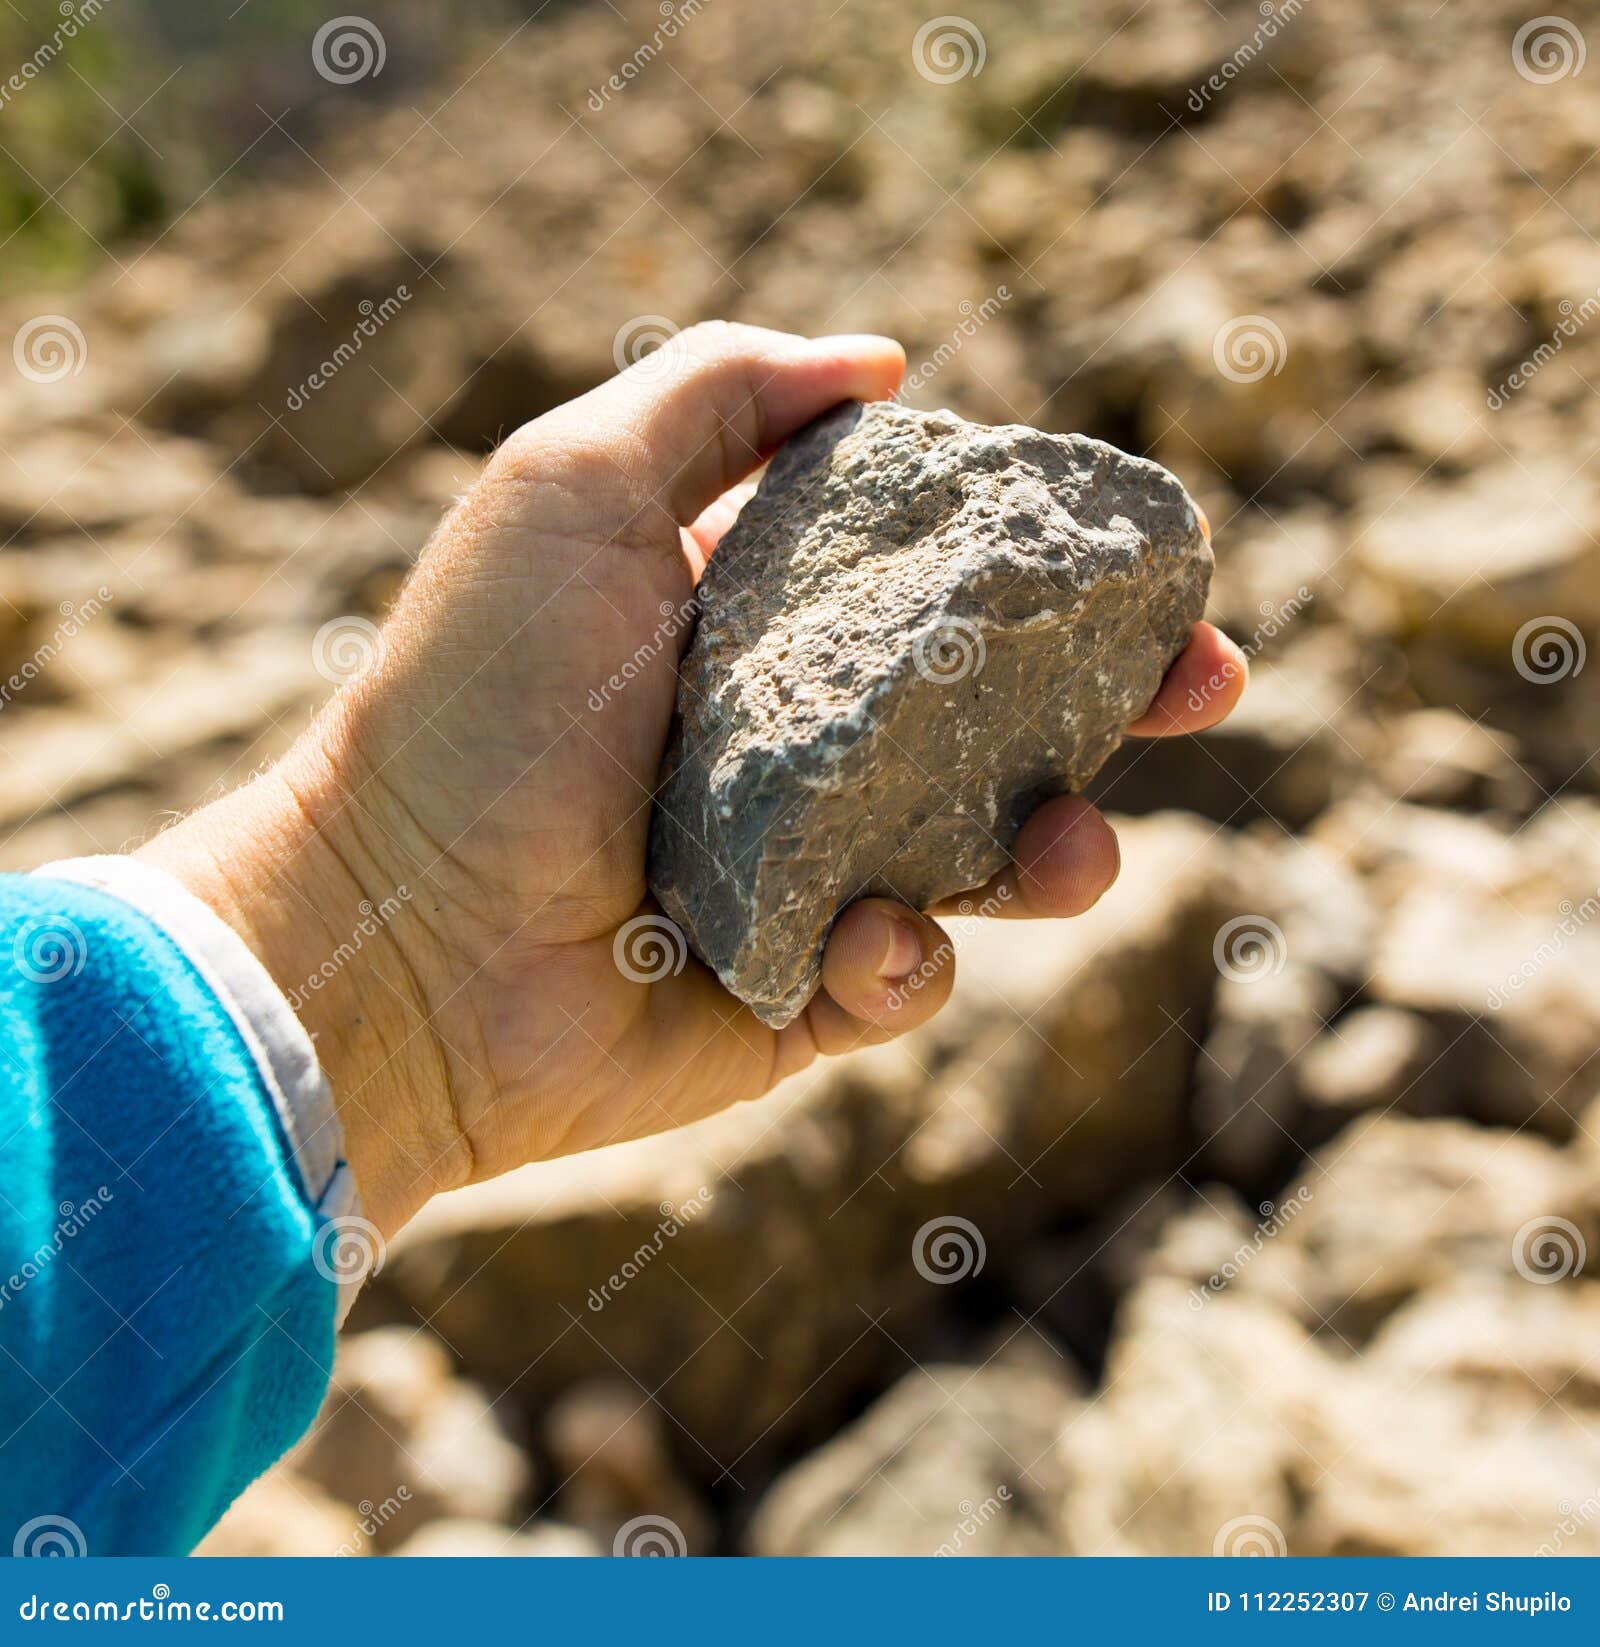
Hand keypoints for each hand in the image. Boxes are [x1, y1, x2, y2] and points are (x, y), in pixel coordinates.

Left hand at [137, 323, 1246, 1238]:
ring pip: (986, 860)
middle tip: (1207, 682)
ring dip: (1056, 850)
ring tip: (1070, 846)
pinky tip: (867, 940)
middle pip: (1002, 721)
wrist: (400, 931)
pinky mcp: (798, 998)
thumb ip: (719, 393)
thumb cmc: (480, 698)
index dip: (1055, 572)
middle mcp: (802, 752)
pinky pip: (905, 980)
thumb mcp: (571, 486)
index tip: (1148, 556)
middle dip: (1118, 705)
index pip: (946, 589)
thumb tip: (887, 361)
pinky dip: (906, 959)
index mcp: (769, 630)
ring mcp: (807, 878)